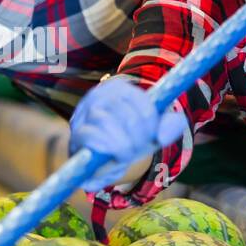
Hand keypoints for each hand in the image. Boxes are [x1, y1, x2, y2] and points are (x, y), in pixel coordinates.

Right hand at [68, 77, 187, 191]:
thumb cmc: (129, 136)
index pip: (140, 100)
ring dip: (122, 143)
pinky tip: (114, 156)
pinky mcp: (76, 135)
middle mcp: (98, 96)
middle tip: (139, 149)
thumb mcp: (153, 130)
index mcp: (119, 89)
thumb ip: (168, 126)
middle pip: (125, 113)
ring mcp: (84, 114)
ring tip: (127, 154)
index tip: (153, 137)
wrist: (102, 157)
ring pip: (105, 120)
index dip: (151, 123)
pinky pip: (90, 135)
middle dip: (138, 136)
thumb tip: (163, 135)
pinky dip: (106, 147)